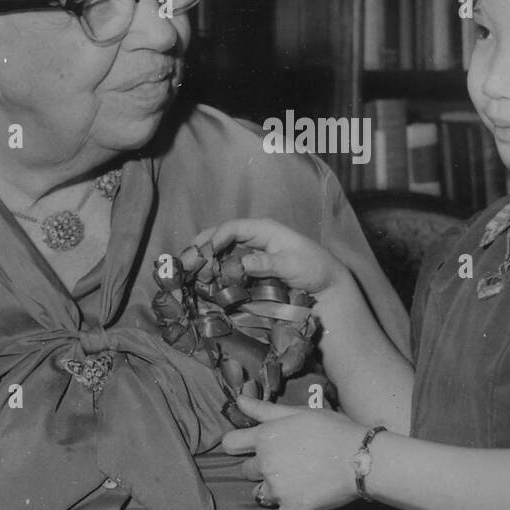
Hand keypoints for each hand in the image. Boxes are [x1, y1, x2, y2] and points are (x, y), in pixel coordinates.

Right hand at [195, 218, 350, 300]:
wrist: (326, 281)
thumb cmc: (313, 268)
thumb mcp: (293, 265)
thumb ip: (268, 263)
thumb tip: (243, 263)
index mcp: (264, 229)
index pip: (232, 228)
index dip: (215, 239)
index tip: (203, 255)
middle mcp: (254, 236)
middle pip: (221, 234)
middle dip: (201, 245)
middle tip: (183, 261)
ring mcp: (251, 249)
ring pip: (221, 247)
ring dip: (204, 257)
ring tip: (187, 271)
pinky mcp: (251, 263)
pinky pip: (227, 261)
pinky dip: (213, 267)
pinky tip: (202, 277)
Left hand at [222, 393, 366, 509]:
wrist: (360, 456)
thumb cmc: (332, 429)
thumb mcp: (298, 412)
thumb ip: (264, 409)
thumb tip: (238, 400)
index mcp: (265, 437)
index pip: (230, 443)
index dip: (239, 444)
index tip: (251, 446)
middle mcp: (265, 464)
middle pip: (246, 470)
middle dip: (262, 467)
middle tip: (287, 463)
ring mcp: (278, 490)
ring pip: (260, 494)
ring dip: (273, 491)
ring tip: (296, 483)